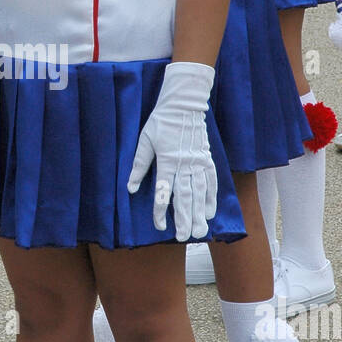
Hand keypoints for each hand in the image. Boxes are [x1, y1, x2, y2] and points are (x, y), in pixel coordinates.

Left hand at [127, 62, 216, 240]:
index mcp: (167, 160)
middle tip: (185, 237)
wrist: (184, 104)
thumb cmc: (160, 122)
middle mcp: (184, 163)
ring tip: (200, 231)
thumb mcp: (144, 140)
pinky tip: (210, 212)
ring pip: (200, 192)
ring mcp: (198, 161)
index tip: (160, 226)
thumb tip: (131, 188)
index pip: (164, 191)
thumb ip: (139, 165)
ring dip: (200, 213)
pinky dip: (211, 197)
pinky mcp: (207, 158)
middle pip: (185, 196)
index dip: (161, 210)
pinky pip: (211, 181)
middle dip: (185, 218)